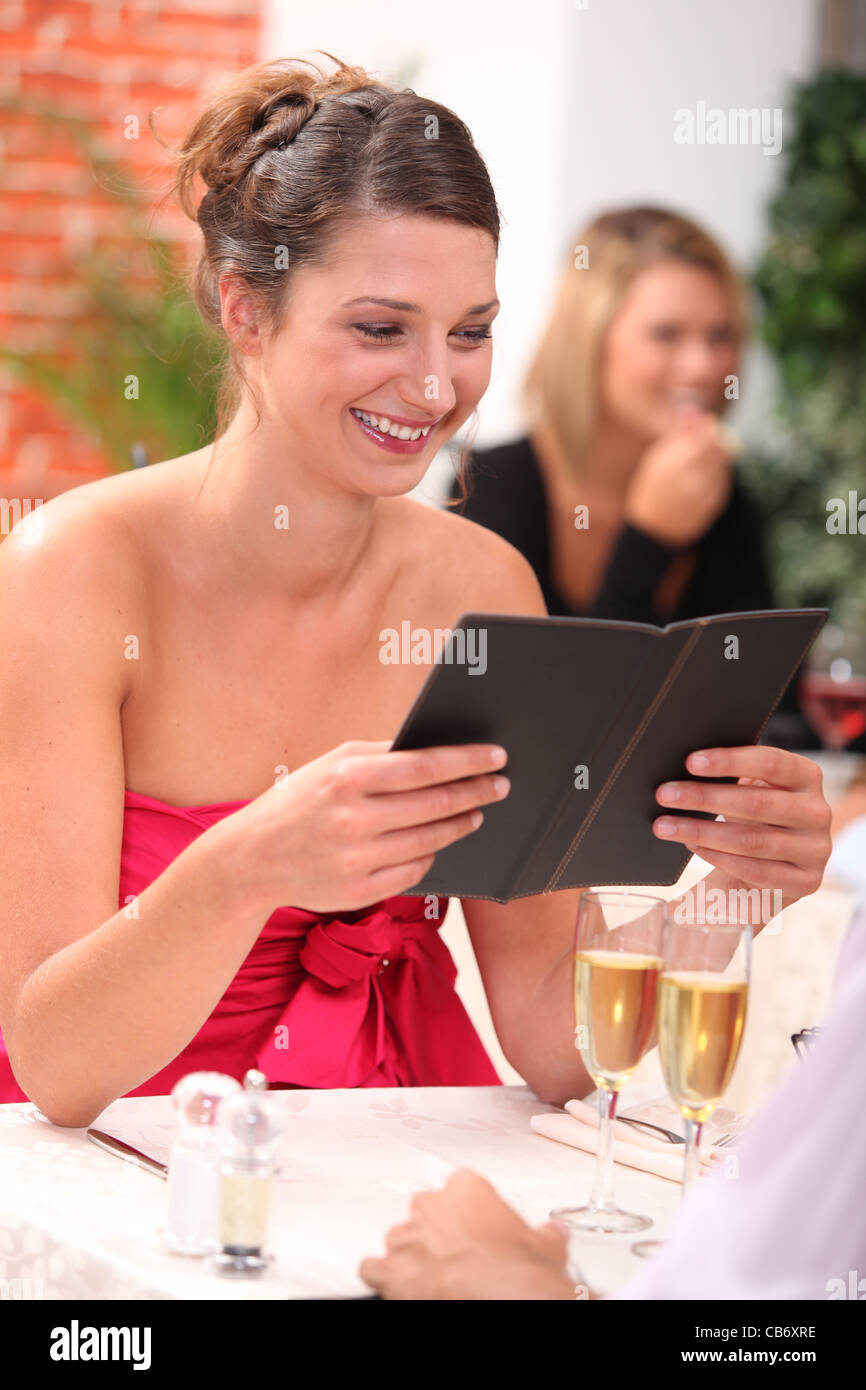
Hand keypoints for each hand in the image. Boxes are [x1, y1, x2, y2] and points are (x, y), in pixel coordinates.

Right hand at [224, 740, 510, 913]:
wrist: (250, 859)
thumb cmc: (298, 802)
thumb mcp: (331, 764)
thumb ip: (380, 753)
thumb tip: (437, 746)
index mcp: (347, 778)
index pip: (425, 766)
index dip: (467, 761)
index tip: (496, 757)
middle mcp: (353, 819)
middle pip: (435, 805)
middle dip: (476, 793)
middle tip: (499, 786)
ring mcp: (356, 860)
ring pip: (430, 841)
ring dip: (460, 825)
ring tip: (476, 813)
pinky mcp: (357, 892)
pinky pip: (414, 872)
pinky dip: (430, 854)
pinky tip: (436, 841)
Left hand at [358, 1169, 576, 1299]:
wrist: (502, 1298)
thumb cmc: (519, 1271)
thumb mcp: (546, 1245)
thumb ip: (546, 1234)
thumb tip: (555, 1234)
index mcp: (466, 1188)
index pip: (460, 1188)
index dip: (468, 1213)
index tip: (477, 1229)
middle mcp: (431, 1206)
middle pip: (426, 1211)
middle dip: (438, 1232)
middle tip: (458, 1256)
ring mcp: (408, 1237)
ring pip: (399, 1239)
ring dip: (410, 1255)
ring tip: (430, 1276)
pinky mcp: (390, 1271)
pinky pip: (372, 1269)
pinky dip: (381, 1278)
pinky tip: (395, 1286)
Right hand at [624, 407, 732, 547]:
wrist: (653, 532)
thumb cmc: (650, 492)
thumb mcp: (654, 461)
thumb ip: (676, 437)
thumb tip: (693, 412)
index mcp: (672, 465)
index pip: (703, 437)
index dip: (708, 426)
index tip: (705, 421)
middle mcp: (690, 479)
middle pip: (717, 448)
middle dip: (715, 437)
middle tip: (709, 434)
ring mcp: (705, 493)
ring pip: (723, 462)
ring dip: (718, 454)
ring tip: (701, 458)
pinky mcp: (714, 503)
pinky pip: (724, 479)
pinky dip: (718, 471)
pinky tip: (704, 475)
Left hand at [653, 745, 831, 905]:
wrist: (772, 867)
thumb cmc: (753, 817)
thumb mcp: (750, 789)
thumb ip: (731, 776)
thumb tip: (685, 766)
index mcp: (807, 776)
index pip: (771, 762)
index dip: (730, 760)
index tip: (690, 762)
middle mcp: (818, 811)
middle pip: (757, 802)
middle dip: (704, 797)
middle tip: (665, 795)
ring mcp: (816, 849)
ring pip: (752, 840)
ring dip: (701, 831)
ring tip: (665, 825)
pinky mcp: (807, 881)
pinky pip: (755, 870)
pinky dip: (718, 857)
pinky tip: (691, 845)